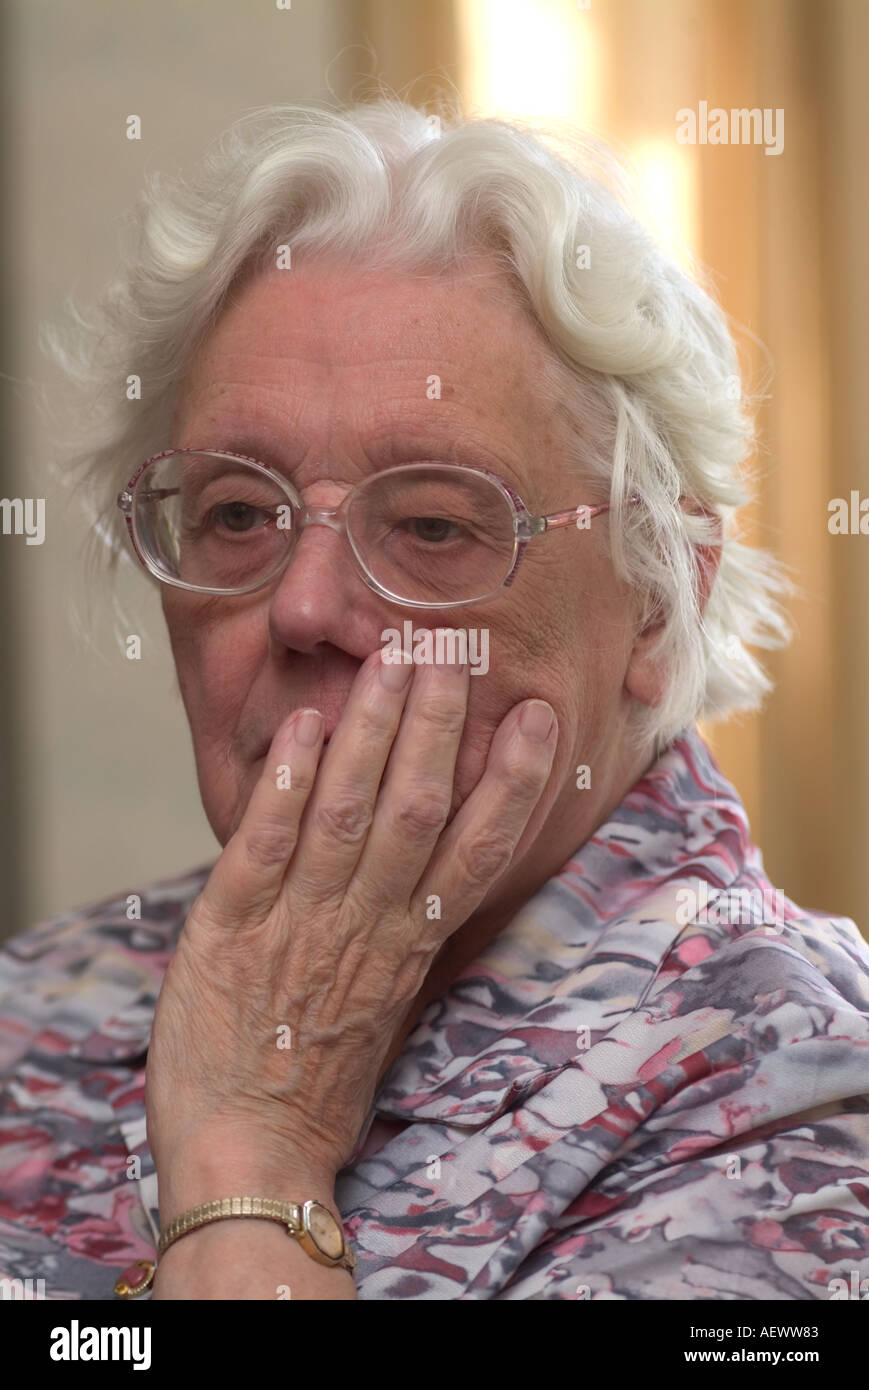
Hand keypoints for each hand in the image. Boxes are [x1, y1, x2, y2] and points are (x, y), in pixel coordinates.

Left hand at [145, 635, 557, 1197]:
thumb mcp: (384, 1009)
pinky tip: (305, 726)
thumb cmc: (316, 1087)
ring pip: (349, 815)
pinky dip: (287, 785)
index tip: (535, 719)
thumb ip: (402, 936)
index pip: (475, 851)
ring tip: (391, 660)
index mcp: (409, 948)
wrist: (251, 1160)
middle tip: (455, 649)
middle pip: (417, 812)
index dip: (510, 781)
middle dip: (438, 727)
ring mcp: (297, 926)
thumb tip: (426, 873)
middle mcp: (365, 928)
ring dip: (372, 733)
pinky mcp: (228, 931)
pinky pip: (264, 846)